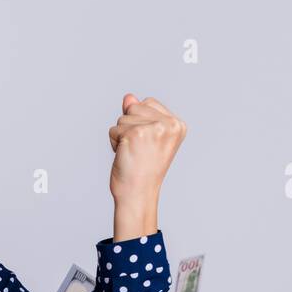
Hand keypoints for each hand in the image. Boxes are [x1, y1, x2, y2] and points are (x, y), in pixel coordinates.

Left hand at [108, 94, 185, 235]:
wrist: (138, 194)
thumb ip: (139, 115)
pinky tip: (125, 157)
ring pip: (122, 119)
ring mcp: (153, 128)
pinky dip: (114, 144)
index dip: (140, 123)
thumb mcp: (146, 137)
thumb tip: (128, 97)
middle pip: (134, 108)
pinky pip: (114, 130)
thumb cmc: (143, 169)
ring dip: (121, 137)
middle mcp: (169, 124)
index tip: (148, 145)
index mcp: (177, 124)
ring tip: (133, 154)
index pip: (148, 103)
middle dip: (129, 127)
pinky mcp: (135, 134)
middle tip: (139, 150)